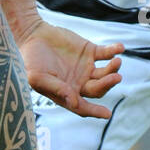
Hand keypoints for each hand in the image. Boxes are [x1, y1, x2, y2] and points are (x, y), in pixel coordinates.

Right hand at [3, 0, 122, 119]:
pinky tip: (119, 48)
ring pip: (106, 73)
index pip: (83, 106)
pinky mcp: (90, 51)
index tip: (107, 114)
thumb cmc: (30, 60)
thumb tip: (74, 103)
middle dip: (107, 84)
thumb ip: (56, 89)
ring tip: (117, 61)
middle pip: (98, 89)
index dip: (95, 111)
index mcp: (66, 93)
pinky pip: (107, 53)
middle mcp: (79, 83)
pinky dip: (114, 50)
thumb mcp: (37, 77)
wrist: (31, 35)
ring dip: (113, 69)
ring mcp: (86, 67)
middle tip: (116, 77)